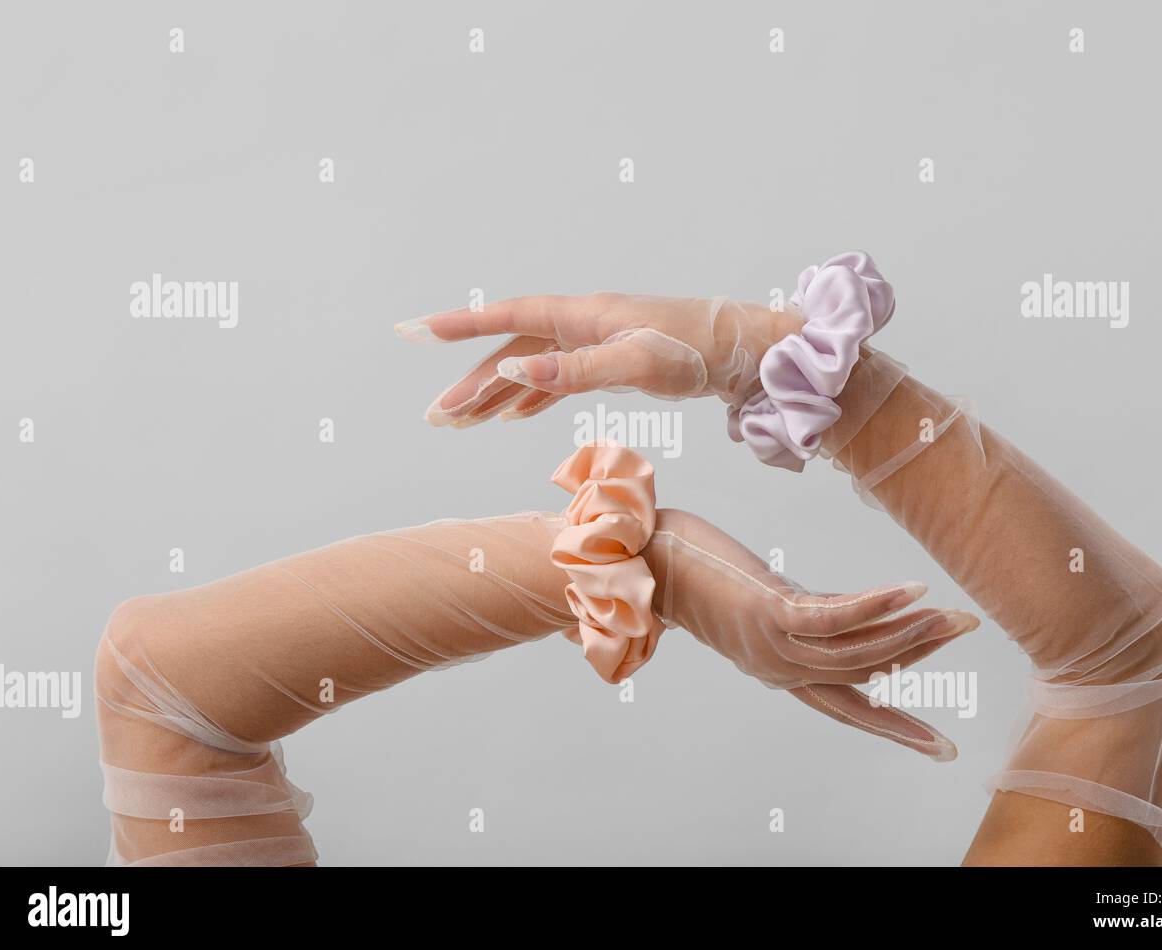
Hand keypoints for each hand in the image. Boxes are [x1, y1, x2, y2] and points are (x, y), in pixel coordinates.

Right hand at [397, 294, 799, 426]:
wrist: (743, 353)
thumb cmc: (697, 351)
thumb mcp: (637, 363)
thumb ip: (578, 370)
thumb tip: (519, 373)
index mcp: (583, 315)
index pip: (509, 317)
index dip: (462, 325)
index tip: (418, 331)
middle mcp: (582, 324)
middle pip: (512, 352)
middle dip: (470, 381)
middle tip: (435, 416)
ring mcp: (595, 343)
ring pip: (531, 369)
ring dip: (494, 394)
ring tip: (458, 421)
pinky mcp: (610, 362)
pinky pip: (556, 380)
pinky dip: (530, 397)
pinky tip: (510, 415)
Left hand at [643, 508, 978, 760]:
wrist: (639, 562)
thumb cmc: (693, 571)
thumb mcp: (753, 602)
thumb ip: (791, 617)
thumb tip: (834, 620)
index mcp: (776, 669)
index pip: (846, 706)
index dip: (893, 725)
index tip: (939, 747)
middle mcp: (777, 666)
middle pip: (862, 675)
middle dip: (919, 660)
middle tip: (967, 631)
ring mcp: (772, 643)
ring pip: (855, 652)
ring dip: (909, 635)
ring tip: (953, 616)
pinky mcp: (767, 612)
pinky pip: (834, 617)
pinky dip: (877, 607)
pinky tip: (912, 592)